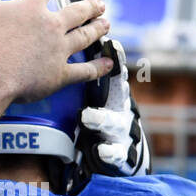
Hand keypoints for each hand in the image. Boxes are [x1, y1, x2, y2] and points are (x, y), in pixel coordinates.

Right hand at [0, 0, 111, 101]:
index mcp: (29, 8)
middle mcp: (49, 26)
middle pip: (75, 12)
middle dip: (88, 6)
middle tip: (100, 4)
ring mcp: (58, 50)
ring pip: (84, 37)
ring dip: (97, 29)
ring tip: (107, 24)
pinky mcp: (60, 74)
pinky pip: (84, 71)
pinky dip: (98, 68)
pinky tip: (108, 65)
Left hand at [76, 37, 150, 178]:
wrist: (117, 149)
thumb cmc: (104, 114)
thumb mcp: (100, 93)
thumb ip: (90, 74)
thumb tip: (75, 43)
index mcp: (114, 92)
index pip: (114, 72)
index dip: (116, 58)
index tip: (111, 44)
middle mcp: (120, 107)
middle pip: (120, 93)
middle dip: (118, 82)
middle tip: (112, 68)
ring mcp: (120, 129)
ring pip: (113, 121)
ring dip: (102, 118)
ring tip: (87, 117)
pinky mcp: (119, 152)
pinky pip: (115, 152)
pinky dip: (110, 151)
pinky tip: (101, 151)